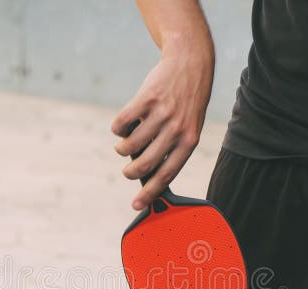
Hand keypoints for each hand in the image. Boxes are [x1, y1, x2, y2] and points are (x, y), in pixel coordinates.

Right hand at [111, 47, 213, 209]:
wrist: (190, 63)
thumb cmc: (186, 103)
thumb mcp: (189, 127)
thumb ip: (172, 149)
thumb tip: (148, 176)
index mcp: (189, 141)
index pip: (167, 174)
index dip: (150, 193)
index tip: (136, 205)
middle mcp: (176, 129)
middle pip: (144, 164)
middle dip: (130, 172)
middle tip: (127, 170)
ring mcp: (161, 114)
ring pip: (129, 145)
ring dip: (122, 149)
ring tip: (124, 145)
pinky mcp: (146, 99)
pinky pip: (122, 124)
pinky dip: (118, 129)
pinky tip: (123, 126)